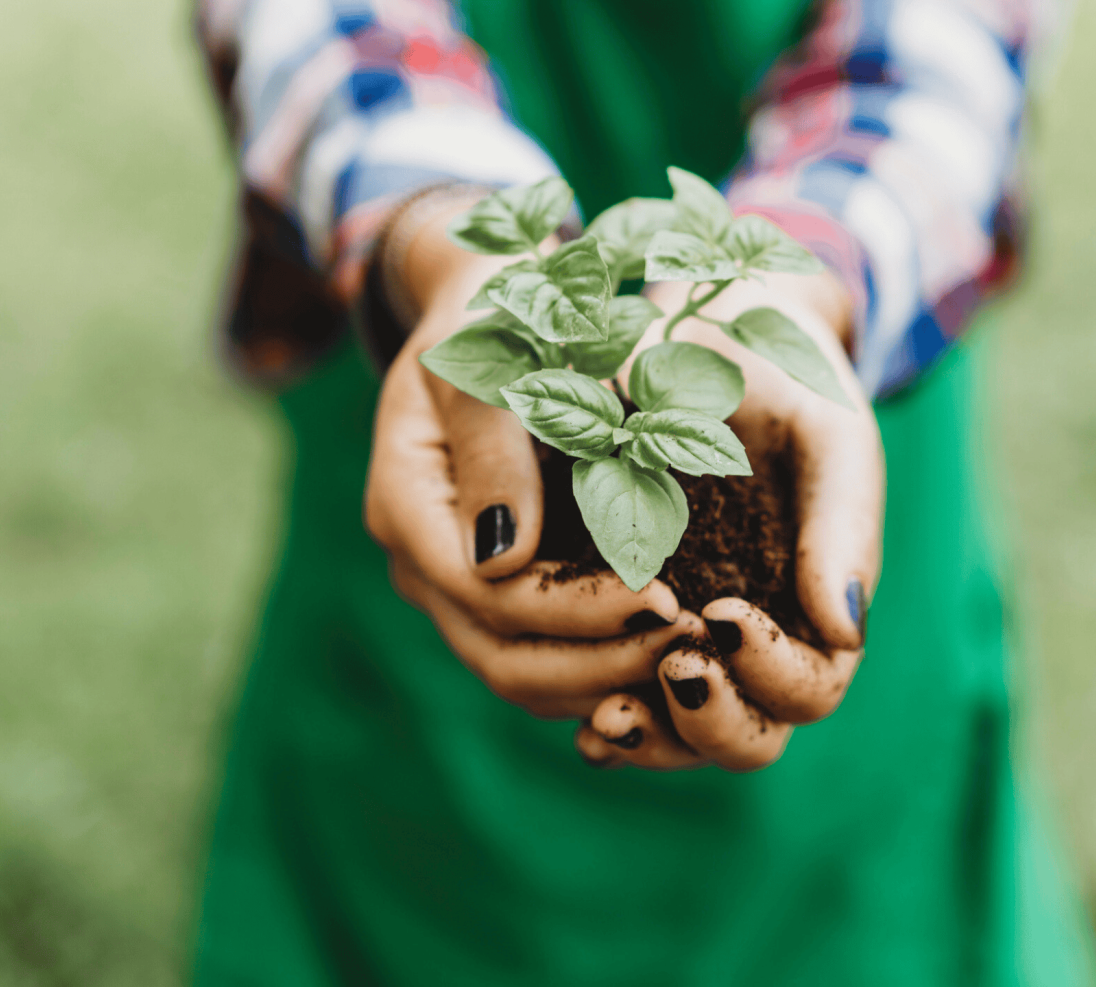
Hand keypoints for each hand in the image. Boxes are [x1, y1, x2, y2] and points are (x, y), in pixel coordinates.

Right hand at [365, 202, 691, 718]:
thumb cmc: (493, 315)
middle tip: (689, 644)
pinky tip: (665, 653)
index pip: (488, 595)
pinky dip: (600, 665)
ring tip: (687, 656)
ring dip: (604, 678)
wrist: (492, 311)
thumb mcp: (488, 357)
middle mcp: (423, 560)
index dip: (576, 610)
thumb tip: (502, 560)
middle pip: (502, 656)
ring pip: (521, 674)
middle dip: (598, 660)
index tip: (665, 598)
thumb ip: (492, 448)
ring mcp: (455, 583)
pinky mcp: (496, 591)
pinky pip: (542, 657)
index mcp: (406, 503)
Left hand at [574, 271, 884, 768]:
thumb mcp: (828, 434)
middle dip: (711, 723)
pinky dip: (602, 715)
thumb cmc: (786, 382)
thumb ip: (845, 525)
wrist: (707, 338)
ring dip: (648, 737)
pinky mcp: (626, 627)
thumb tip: (845, 628)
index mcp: (816, 608)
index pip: (812, 686)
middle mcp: (755, 644)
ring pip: (679, 737)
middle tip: (673, 671)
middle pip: (748, 738)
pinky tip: (577, 707)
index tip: (723, 615)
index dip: (774, 673)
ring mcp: (689, 644)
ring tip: (607, 716)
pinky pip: (619, 696)